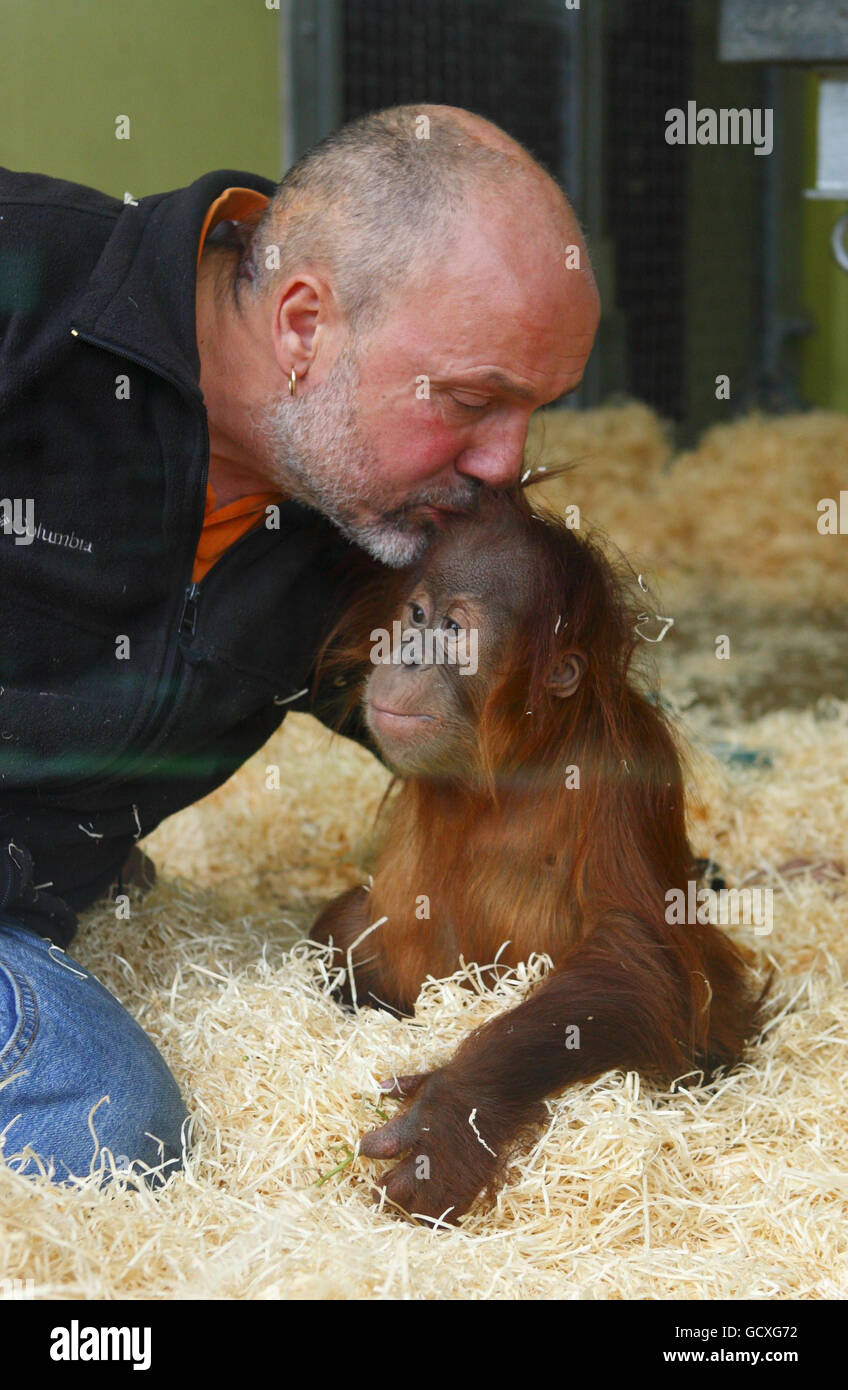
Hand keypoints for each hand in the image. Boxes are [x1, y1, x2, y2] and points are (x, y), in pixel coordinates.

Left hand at [359, 1068, 502, 1223]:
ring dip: (409, 1206)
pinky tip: (434, 1206)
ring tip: (406, 1201)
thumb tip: (384, 1086)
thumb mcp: (430, 1079)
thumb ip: (405, 1086)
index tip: (365, 1148)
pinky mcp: (472, 1182)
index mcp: (416, 1127)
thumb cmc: (463, 1084)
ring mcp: (451, 1172)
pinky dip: (439, 1214)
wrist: (497, 1091)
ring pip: (420, 1208)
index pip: (382, 1146)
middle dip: (385, 1190)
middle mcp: (431, 1153)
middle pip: (396, 1189)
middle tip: (382, 1186)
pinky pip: (451, 1213)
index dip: (370, 1149)